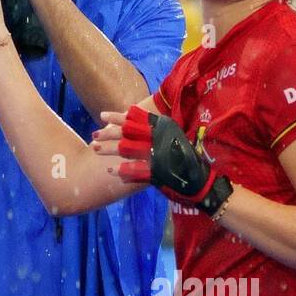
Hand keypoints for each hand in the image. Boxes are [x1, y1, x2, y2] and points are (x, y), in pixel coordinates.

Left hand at [92, 106, 232, 215]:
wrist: (202, 180)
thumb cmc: (186, 157)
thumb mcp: (173, 137)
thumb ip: (156, 129)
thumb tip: (133, 119)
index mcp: (163, 128)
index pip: (136, 119)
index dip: (118, 117)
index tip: (102, 116)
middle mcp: (159, 139)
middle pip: (128, 133)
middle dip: (109, 134)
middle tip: (94, 135)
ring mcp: (158, 155)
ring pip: (127, 149)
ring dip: (109, 149)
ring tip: (95, 148)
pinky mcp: (157, 172)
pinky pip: (134, 170)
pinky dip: (121, 170)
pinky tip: (110, 170)